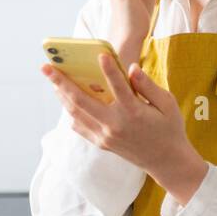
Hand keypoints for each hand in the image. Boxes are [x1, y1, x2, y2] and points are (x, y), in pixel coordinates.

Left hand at [40, 52, 207, 203]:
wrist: (166, 162)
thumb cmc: (170, 128)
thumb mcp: (167, 104)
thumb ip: (148, 86)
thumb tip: (131, 68)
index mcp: (134, 112)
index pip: (119, 87)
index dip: (109, 69)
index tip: (100, 54)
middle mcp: (115, 125)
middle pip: (81, 100)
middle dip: (61, 82)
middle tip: (46, 67)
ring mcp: (105, 136)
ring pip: (75, 113)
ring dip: (61, 95)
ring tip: (52, 80)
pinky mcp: (101, 143)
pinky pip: (80, 126)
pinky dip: (71, 112)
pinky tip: (67, 100)